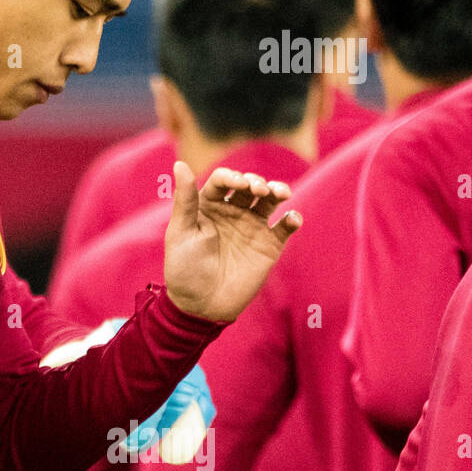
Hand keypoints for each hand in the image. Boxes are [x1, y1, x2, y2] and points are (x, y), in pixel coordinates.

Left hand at [163, 162, 300, 321]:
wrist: (201, 307)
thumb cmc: (184, 270)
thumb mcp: (180, 233)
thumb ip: (185, 200)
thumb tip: (179, 163)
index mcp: (208, 206)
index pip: (222, 180)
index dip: (231, 176)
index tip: (237, 182)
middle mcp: (231, 212)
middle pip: (249, 185)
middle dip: (256, 182)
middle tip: (258, 190)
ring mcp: (251, 227)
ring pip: (270, 200)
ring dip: (278, 191)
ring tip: (280, 194)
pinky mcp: (269, 245)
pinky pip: (285, 227)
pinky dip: (292, 219)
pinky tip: (291, 219)